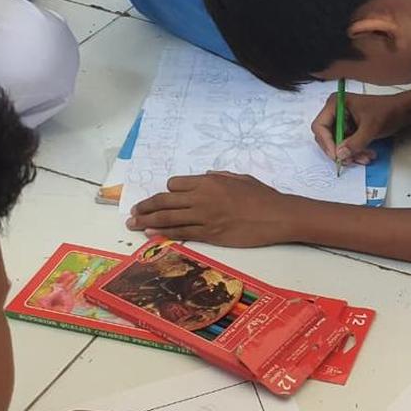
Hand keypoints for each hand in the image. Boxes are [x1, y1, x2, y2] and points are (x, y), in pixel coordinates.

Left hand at [127, 171, 296, 246]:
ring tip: (133, 223)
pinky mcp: (209, 234)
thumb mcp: (240, 178)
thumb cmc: (263, 196)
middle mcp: (202, 198)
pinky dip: (163, 232)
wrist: (278, 216)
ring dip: (147, 220)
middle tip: (133, 211)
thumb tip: (206, 176)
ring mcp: (204, 217)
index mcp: (209, 181)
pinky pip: (180, 232)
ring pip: (167, 217)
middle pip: (165, 200)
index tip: (166, 197)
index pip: (175, 184)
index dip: (168, 190)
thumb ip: (220, 177)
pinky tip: (150, 233)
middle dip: (145, 206)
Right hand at [311, 92, 408, 166]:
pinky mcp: (350, 129)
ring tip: (366, 158)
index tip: (336, 156)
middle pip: (327, 137)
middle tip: (351, 161)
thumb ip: (355, 142)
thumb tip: (340, 155)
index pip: (320, 126)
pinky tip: (367, 155)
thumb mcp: (371, 128)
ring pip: (338, 144)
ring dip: (350, 154)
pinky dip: (355, 152)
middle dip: (340, 150)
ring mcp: (343, 121)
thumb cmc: (387, 112)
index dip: (326, 143)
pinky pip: (347, 145)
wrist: (403, 111)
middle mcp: (336, 112)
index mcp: (336, 104)